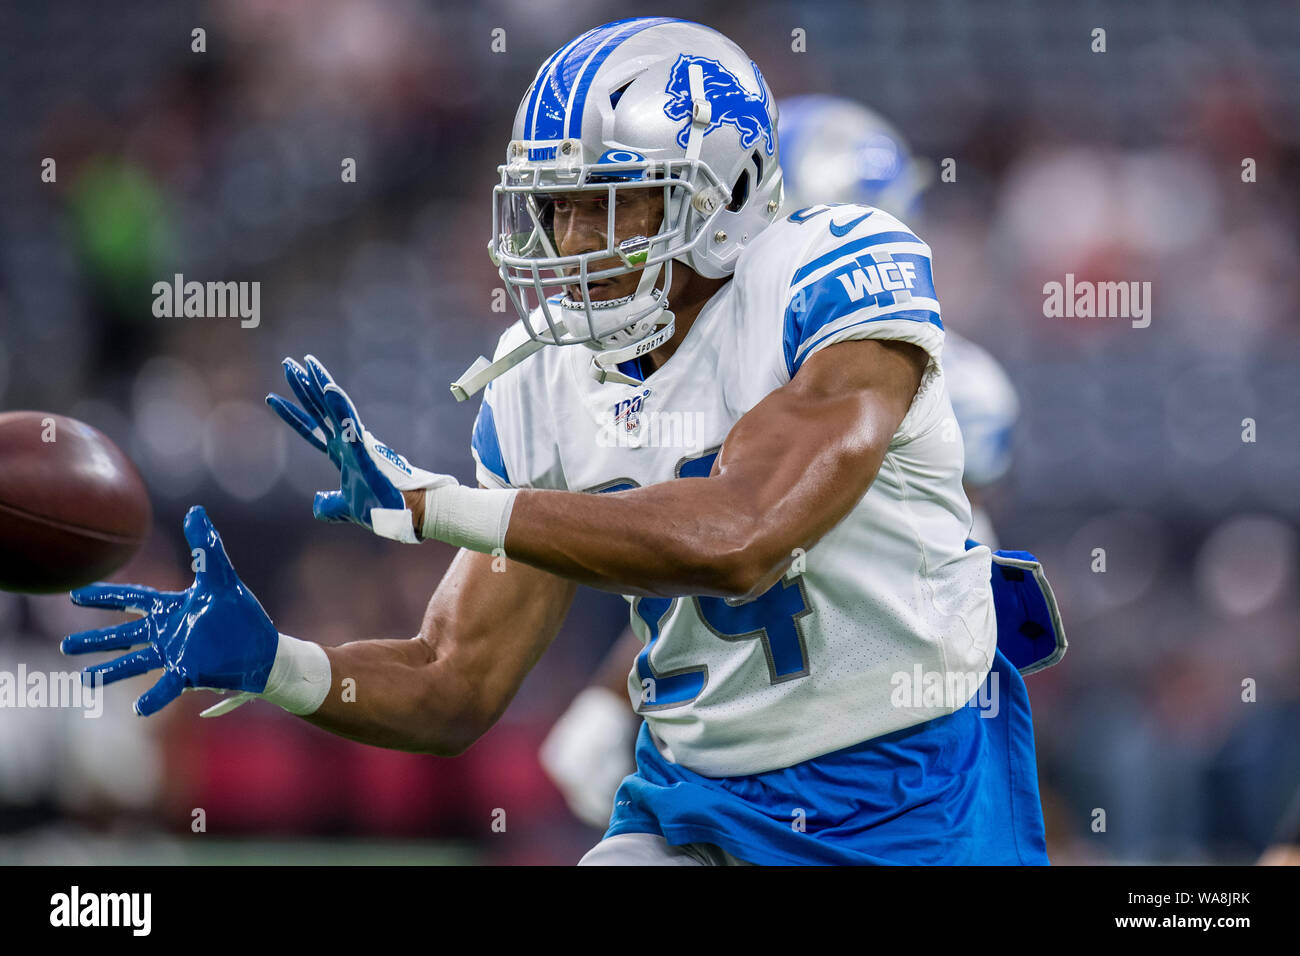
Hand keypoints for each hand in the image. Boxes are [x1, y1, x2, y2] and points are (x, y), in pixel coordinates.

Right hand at [61, 506, 277, 716]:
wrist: (264, 647)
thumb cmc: (241, 614)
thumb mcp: (222, 577)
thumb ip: (207, 547)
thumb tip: (196, 511)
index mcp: (171, 608)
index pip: (132, 598)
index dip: (105, 596)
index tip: (76, 595)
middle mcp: (166, 633)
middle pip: (123, 636)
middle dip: (95, 640)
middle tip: (67, 646)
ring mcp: (174, 655)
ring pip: (134, 663)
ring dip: (110, 672)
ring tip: (84, 681)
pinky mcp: (187, 673)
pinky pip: (165, 687)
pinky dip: (152, 698)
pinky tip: (138, 709)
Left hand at [267, 354, 454, 541]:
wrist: (403, 514)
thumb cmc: (381, 507)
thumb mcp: (346, 507)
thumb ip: (330, 504)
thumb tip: (317, 504)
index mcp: (341, 454)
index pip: (310, 430)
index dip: (292, 414)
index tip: (272, 398)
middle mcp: (346, 443)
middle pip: (319, 409)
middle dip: (303, 386)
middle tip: (288, 364)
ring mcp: (356, 443)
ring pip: (335, 407)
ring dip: (321, 385)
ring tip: (307, 363)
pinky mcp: (366, 450)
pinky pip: (350, 424)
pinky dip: (340, 406)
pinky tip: (329, 389)